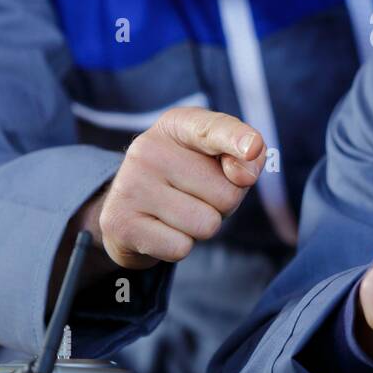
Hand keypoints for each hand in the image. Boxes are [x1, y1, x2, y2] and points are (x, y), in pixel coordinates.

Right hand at [88, 107, 264, 268]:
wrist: (128, 209)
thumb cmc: (187, 179)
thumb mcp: (217, 159)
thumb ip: (245, 158)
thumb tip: (244, 174)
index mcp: (177, 124)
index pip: (212, 129)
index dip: (236, 138)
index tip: (252, 148)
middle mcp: (148, 148)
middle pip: (227, 193)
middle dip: (223, 204)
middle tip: (195, 197)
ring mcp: (131, 185)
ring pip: (206, 224)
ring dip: (202, 226)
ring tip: (180, 213)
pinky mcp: (120, 223)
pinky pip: (180, 248)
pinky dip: (179, 246)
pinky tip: (161, 230)